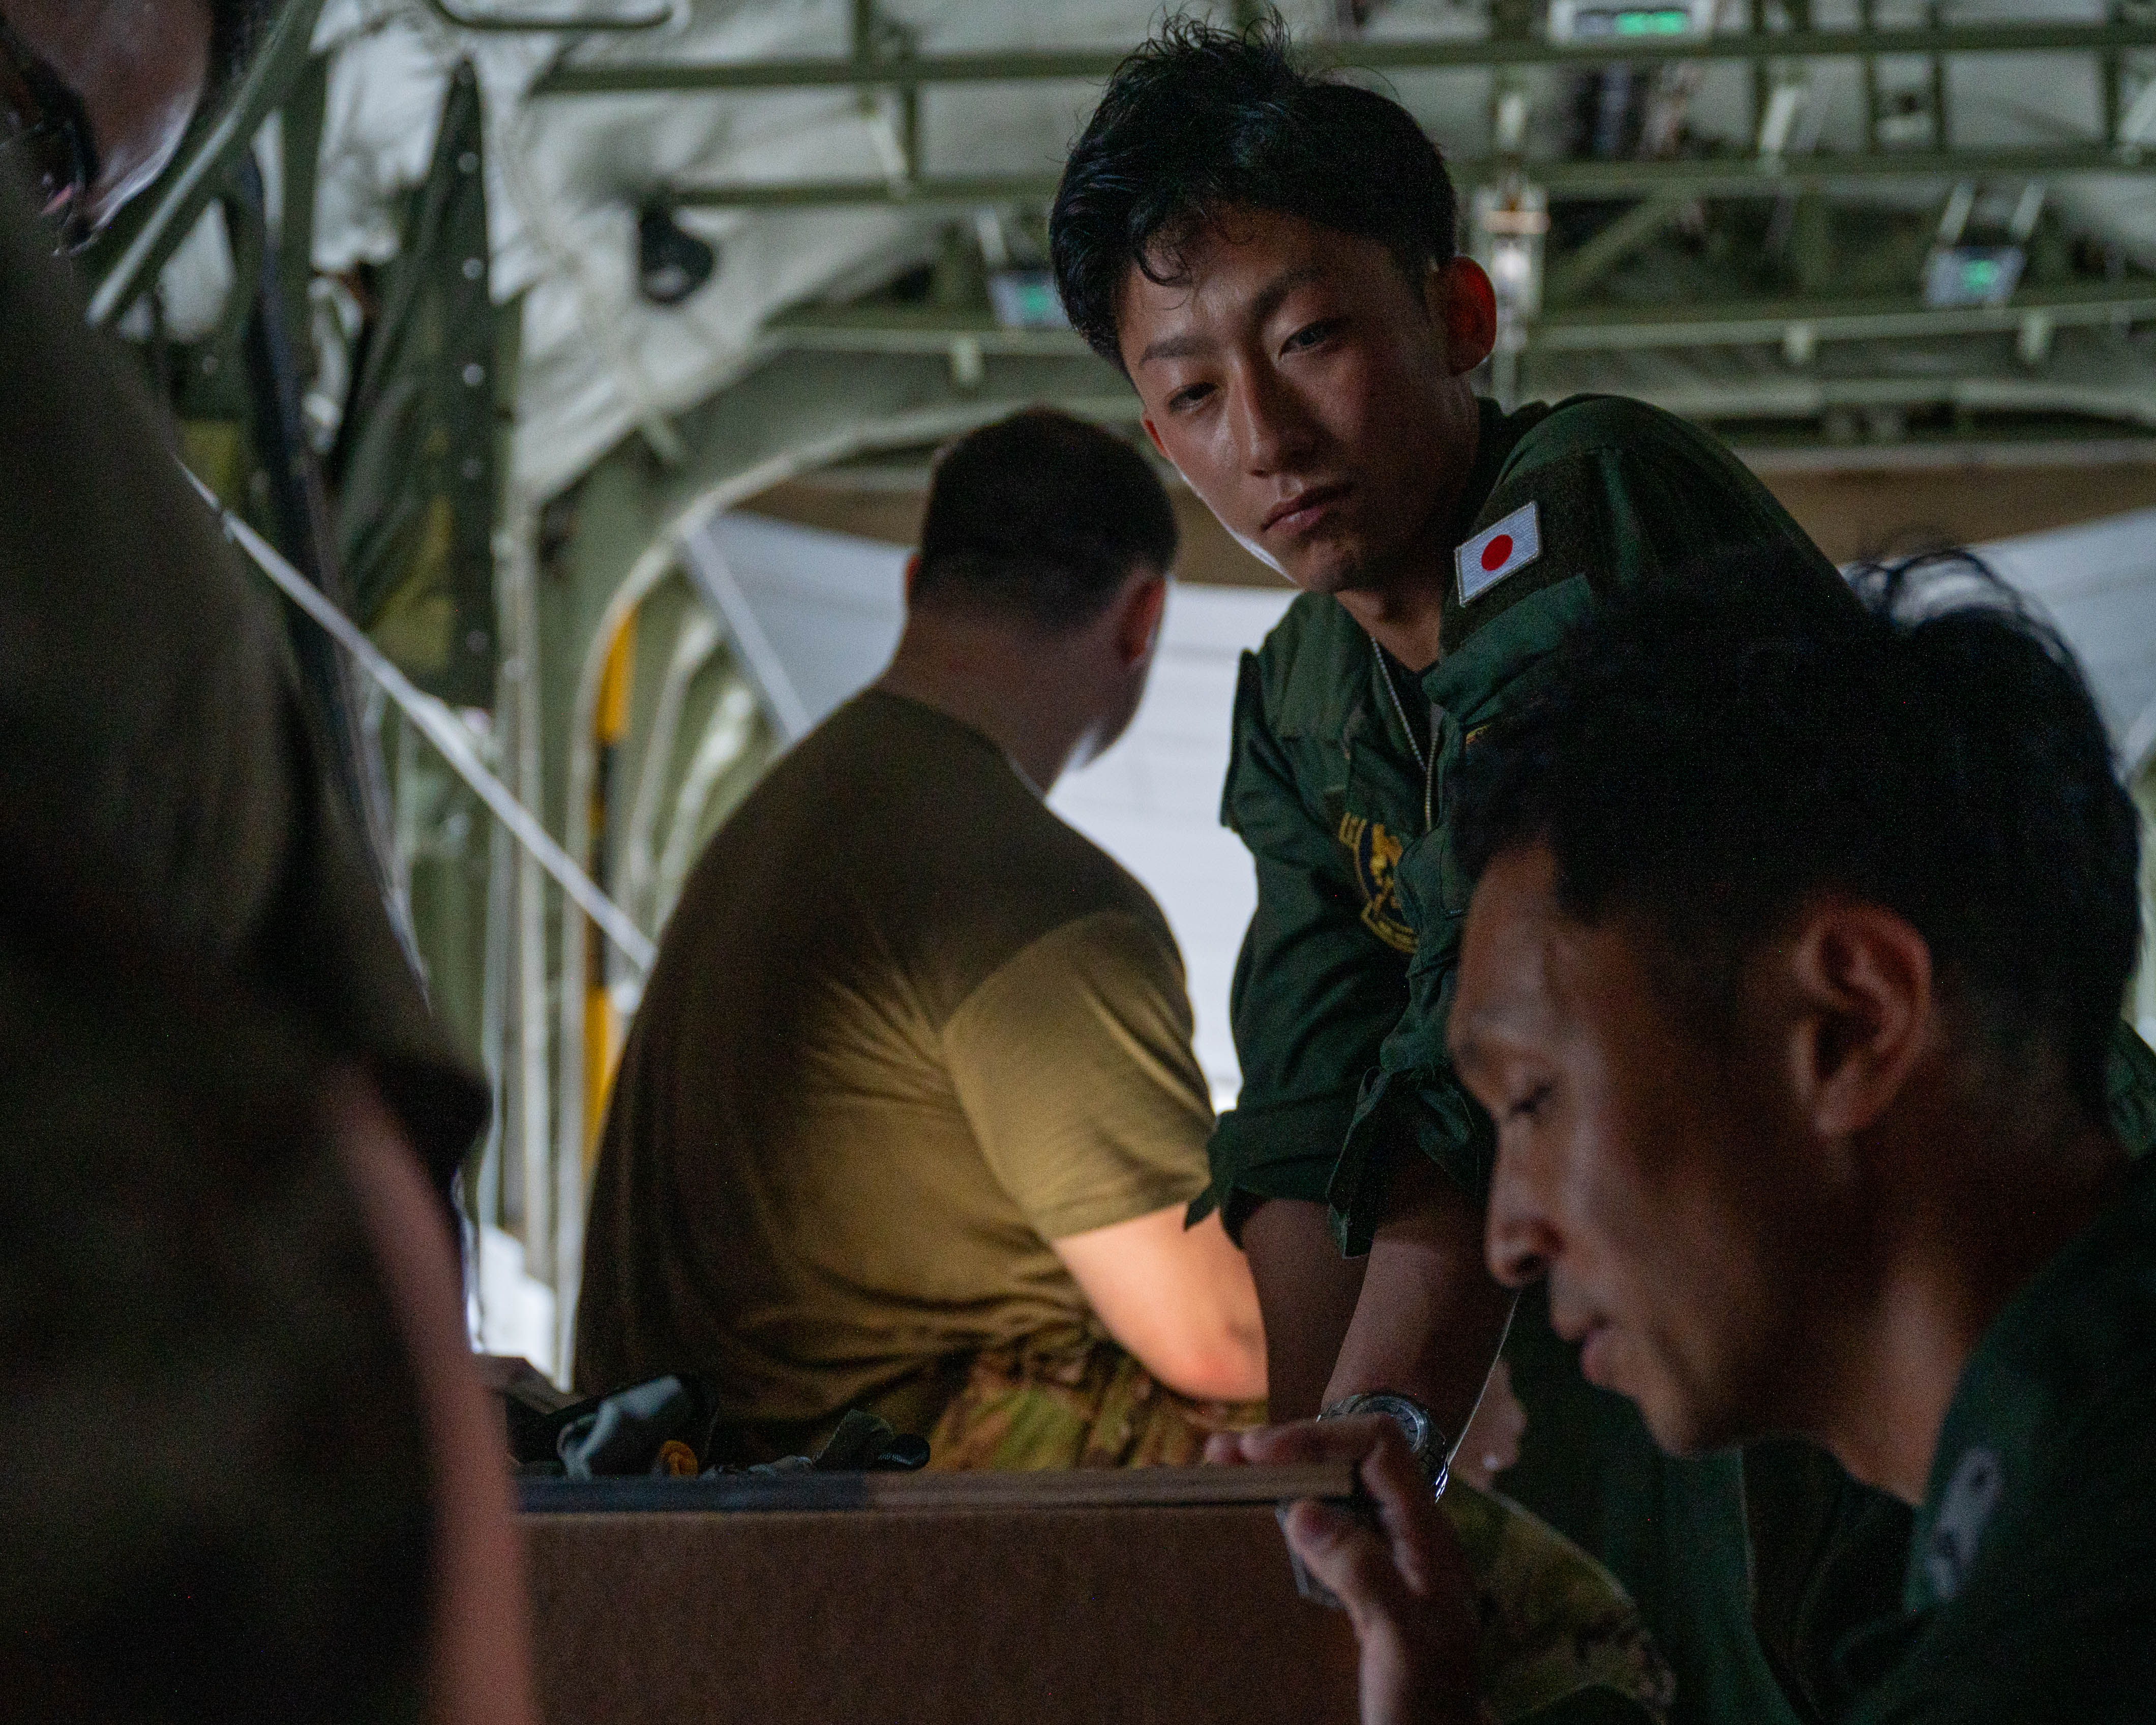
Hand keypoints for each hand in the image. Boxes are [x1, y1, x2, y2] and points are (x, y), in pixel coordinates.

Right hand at [1209, 1416, 1481, 1724]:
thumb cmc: (1424, 1710)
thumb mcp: (1400, 1644)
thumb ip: (1363, 1572)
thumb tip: (1305, 1508)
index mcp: (1427, 1539)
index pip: (1379, 1447)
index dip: (1318, 1437)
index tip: (1260, 1454)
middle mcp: (1409, 1538)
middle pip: (1351, 1461)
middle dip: (1288, 1448)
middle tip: (1224, 1456)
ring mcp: (1388, 1562)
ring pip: (1335, 1493)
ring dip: (1281, 1476)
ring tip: (1225, 1472)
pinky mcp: (1365, 1589)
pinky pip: (1327, 1531)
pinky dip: (1284, 1513)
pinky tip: (1251, 1518)